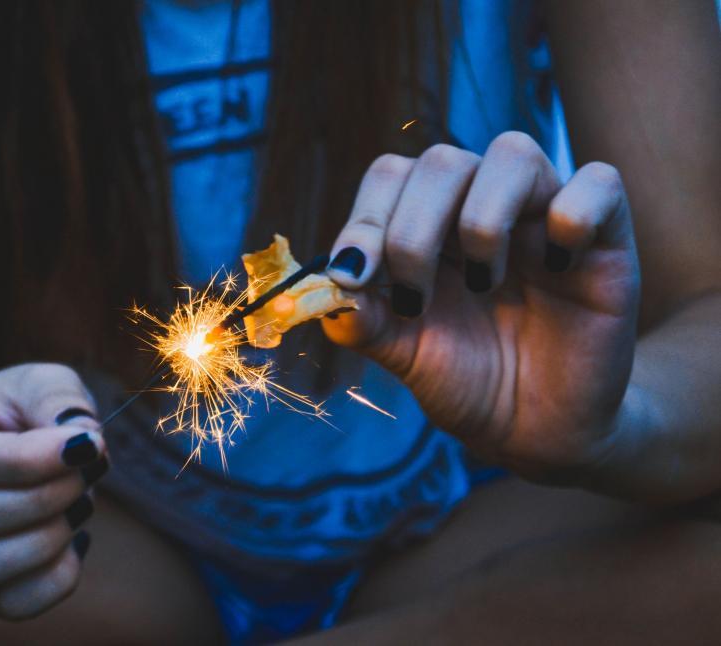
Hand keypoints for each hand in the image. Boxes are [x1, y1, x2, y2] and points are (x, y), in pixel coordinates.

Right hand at [0, 363, 108, 618]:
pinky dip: (54, 579)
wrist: (7, 441)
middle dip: (41, 497)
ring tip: (81, 503)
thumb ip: (60, 400)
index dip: (25, 459)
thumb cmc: (20, 406)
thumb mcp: (41, 382)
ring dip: (43, 540)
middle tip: (89, 469)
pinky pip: (4, 603)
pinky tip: (75, 539)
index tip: (85, 446)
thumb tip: (80, 440)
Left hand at [324, 132, 640, 481]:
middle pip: (441, 161)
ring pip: (512, 152)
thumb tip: (322, 289)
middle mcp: (481, 206)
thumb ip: (362, 321)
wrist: (535, 431)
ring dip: (481, 218)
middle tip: (412, 299)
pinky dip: (573, 211)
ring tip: (482, 283)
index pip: (390, 176)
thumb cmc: (467, 382)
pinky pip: (599, 182)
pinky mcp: (605, 238)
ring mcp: (542, 216)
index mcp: (427, 225)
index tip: (354, 276)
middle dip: (412, 230)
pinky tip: (555, 266)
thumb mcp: (405, 355)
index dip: (365, 217)